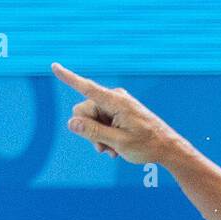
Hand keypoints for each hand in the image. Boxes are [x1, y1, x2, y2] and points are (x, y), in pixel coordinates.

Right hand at [52, 64, 182, 163]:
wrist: (167, 147)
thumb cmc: (146, 145)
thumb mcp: (118, 143)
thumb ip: (93, 132)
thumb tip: (71, 123)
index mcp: (115, 102)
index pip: (86, 88)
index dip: (68, 78)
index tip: (53, 66)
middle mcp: (114, 98)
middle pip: (84, 111)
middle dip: (89, 131)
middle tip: (104, 149)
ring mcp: (116, 105)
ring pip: (92, 120)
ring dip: (98, 137)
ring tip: (113, 151)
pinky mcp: (119, 113)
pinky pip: (101, 122)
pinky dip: (105, 136)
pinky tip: (115, 148)